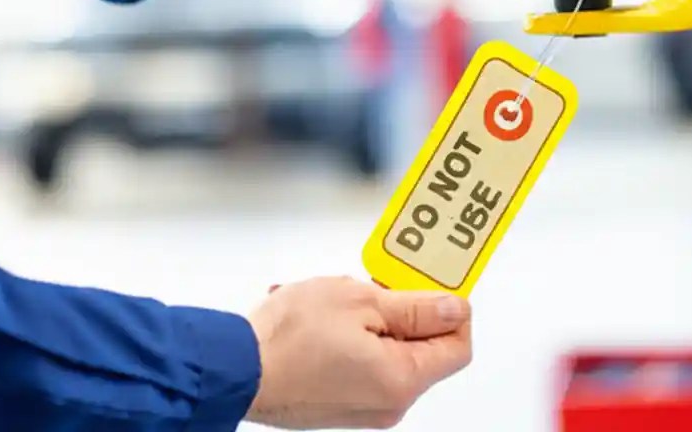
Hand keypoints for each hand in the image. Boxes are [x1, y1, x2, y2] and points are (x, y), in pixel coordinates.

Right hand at [246, 276, 472, 428]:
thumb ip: (414, 306)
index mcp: (401, 380)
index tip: (434, 282)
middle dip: (404, 310)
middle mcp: (388, 403)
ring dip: (372, 320)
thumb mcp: (360, 300)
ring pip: (389, 353)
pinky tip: (323, 320)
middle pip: (422, 349)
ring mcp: (363, 408)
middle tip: (377, 283)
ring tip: (338, 300)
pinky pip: (364, 365)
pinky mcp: (340, 404)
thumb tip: (453, 308)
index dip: (451, 308)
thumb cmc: (286, 339)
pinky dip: (353, 338)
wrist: (233, 368)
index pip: (458, 345)